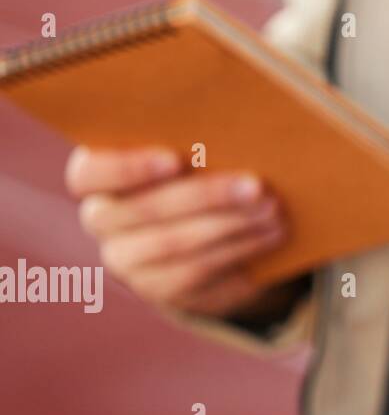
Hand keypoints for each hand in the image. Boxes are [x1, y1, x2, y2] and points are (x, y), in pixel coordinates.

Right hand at [65, 146, 285, 317]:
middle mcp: (102, 219)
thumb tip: (240, 125)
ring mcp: (126, 259)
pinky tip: (270, 236)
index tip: (174, 160)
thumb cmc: (199, 165)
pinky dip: (239, 250)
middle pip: (144, 211)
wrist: (207, 224)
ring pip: (174, 244)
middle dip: (207, 196)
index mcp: (98, 176)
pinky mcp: (159, 288)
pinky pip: (197, 273)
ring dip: (232, 226)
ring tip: (273, 211)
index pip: (90, 173)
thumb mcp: (193, 148)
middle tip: (257, 186)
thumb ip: (197, 137)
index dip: (128, 168)